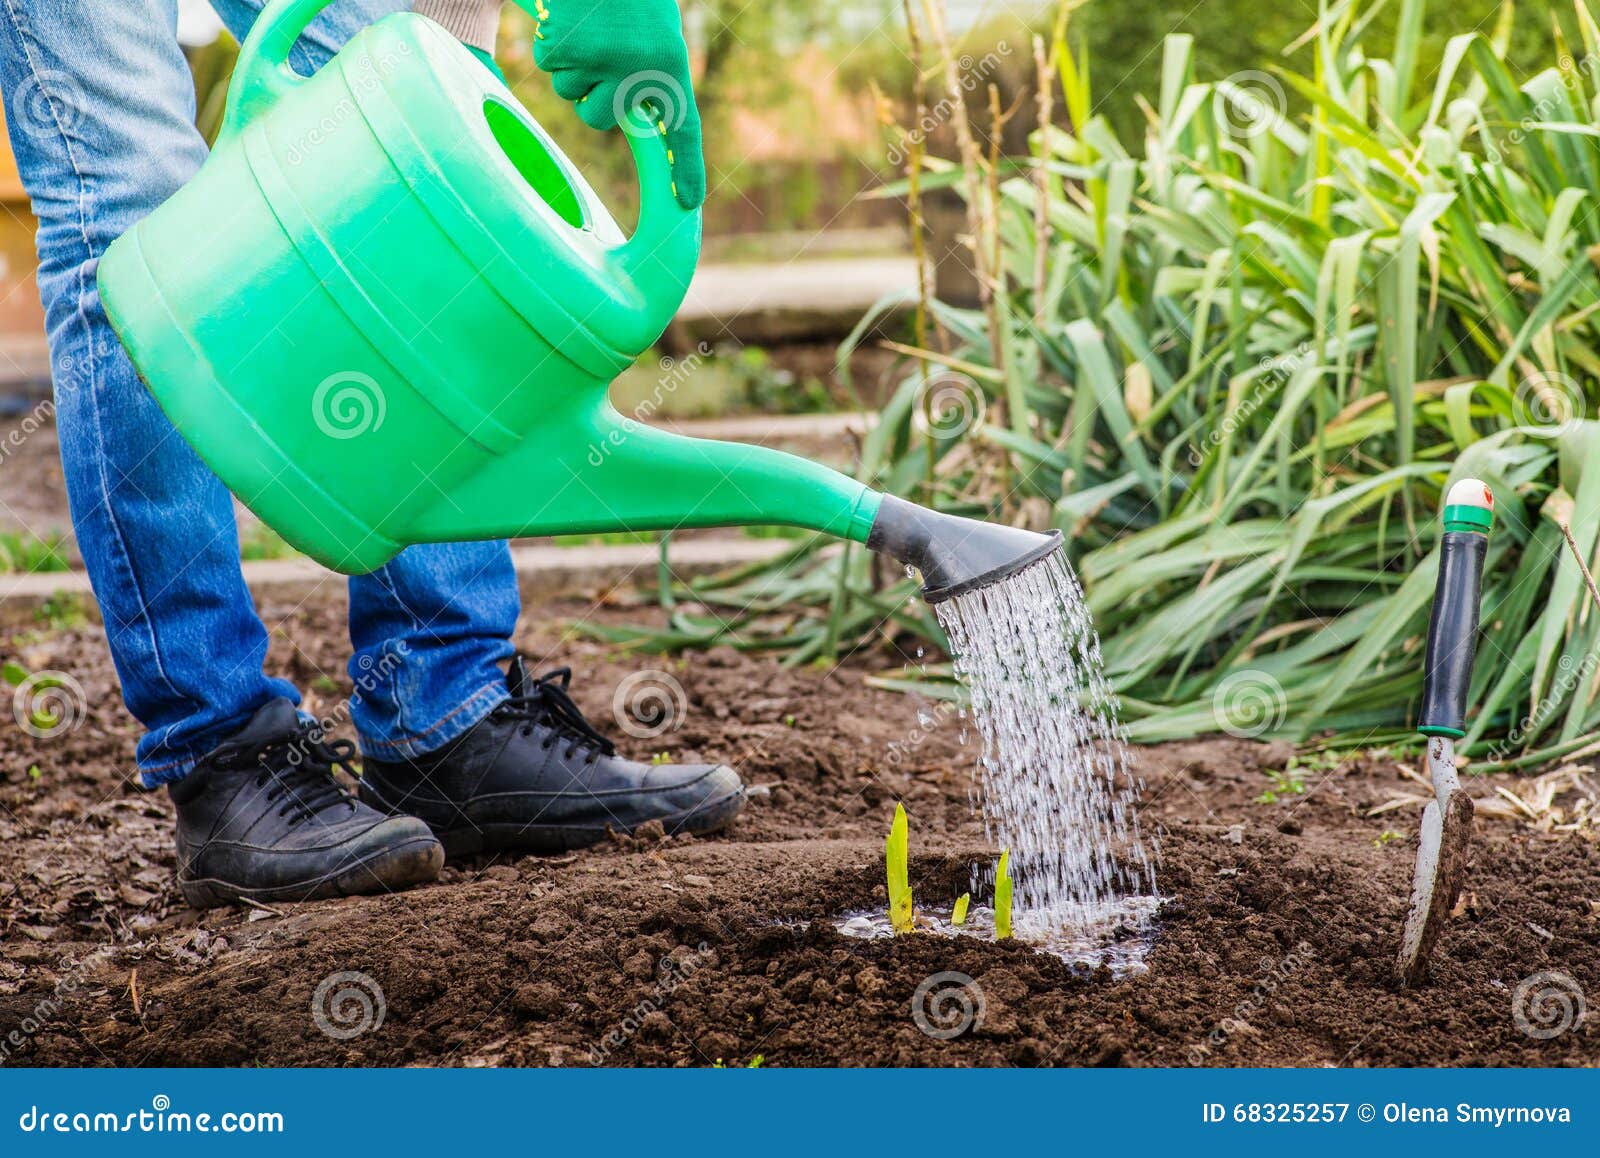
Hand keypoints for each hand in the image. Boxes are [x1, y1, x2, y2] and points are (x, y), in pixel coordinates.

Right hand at [516, 0, 704, 209]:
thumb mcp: (652, 37)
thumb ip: (645, 80)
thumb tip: (619, 119)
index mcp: (670, 66)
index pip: (683, 126)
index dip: (687, 166)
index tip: (687, 202)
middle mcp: (640, 71)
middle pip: (596, 118)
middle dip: (589, 94)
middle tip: (598, 53)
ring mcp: (602, 61)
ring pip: (568, 93)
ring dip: (569, 65)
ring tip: (587, 29)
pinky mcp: (567, 47)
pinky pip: (548, 66)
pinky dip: (550, 45)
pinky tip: (567, 20)